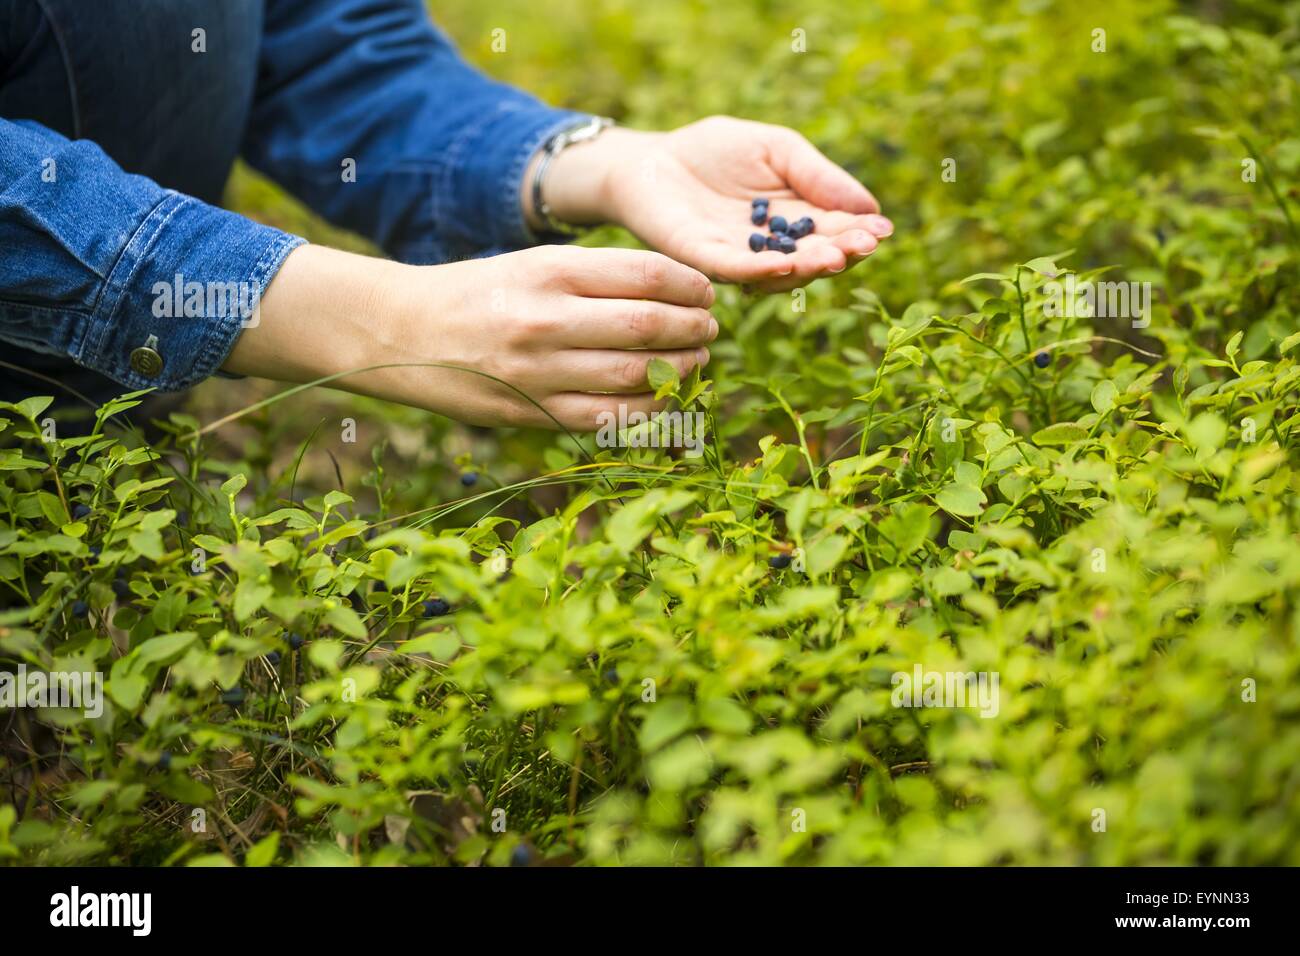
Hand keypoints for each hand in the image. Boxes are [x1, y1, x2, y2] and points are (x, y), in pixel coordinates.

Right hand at [227, 244, 716, 429]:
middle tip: (711, 328)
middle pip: (648, 326)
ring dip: (680, 371)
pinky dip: (647, 411)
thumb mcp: (532, 262)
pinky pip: (606, 418)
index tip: (708, 292)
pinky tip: (665, 399)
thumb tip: (674, 292)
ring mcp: (537, 372)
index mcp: (548, 270)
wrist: (401, 332)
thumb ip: (596, 276)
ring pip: (635, 376)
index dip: (692, 285)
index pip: (647, 274)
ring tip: (697, 361)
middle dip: (694, 329)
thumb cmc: (480, 292)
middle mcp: (544, 319)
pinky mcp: (530, 413)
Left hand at [539, 117, 892, 290]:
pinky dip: (760, 271)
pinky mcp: (702, 259)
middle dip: (841, 252)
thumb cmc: (714, 151)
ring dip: (809, 267)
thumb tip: (869, 205)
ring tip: (834, 257)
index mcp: (793, 223)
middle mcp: (770, 250)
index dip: (857, 232)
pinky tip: (785, 266)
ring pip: (780, 272)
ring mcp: (738, 259)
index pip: (833, 231)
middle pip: (812, 258)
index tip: (881, 230)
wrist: (652, 159)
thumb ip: (817, 175)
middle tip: (864, 246)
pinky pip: (735, 270)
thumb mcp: (777, 149)